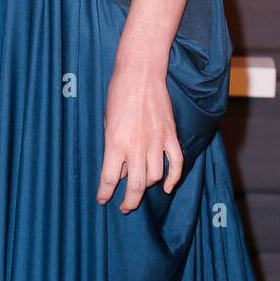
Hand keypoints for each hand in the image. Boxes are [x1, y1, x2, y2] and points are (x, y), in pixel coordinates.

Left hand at [96, 56, 182, 212]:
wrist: (140, 72)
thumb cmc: (118, 93)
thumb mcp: (107, 121)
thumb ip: (113, 148)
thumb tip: (118, 170)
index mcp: (115, 142)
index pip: (109, 178)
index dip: (105, 193)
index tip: (103, 200)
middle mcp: (137, 146)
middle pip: (135, 186)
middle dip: (129, 202)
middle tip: (125, 207)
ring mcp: (156, 141)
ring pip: (155, 177)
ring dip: (147, 186)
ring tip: (140, 187)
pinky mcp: (170, 135)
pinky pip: (176, 164)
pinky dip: (174, 179)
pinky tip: (168, 187)